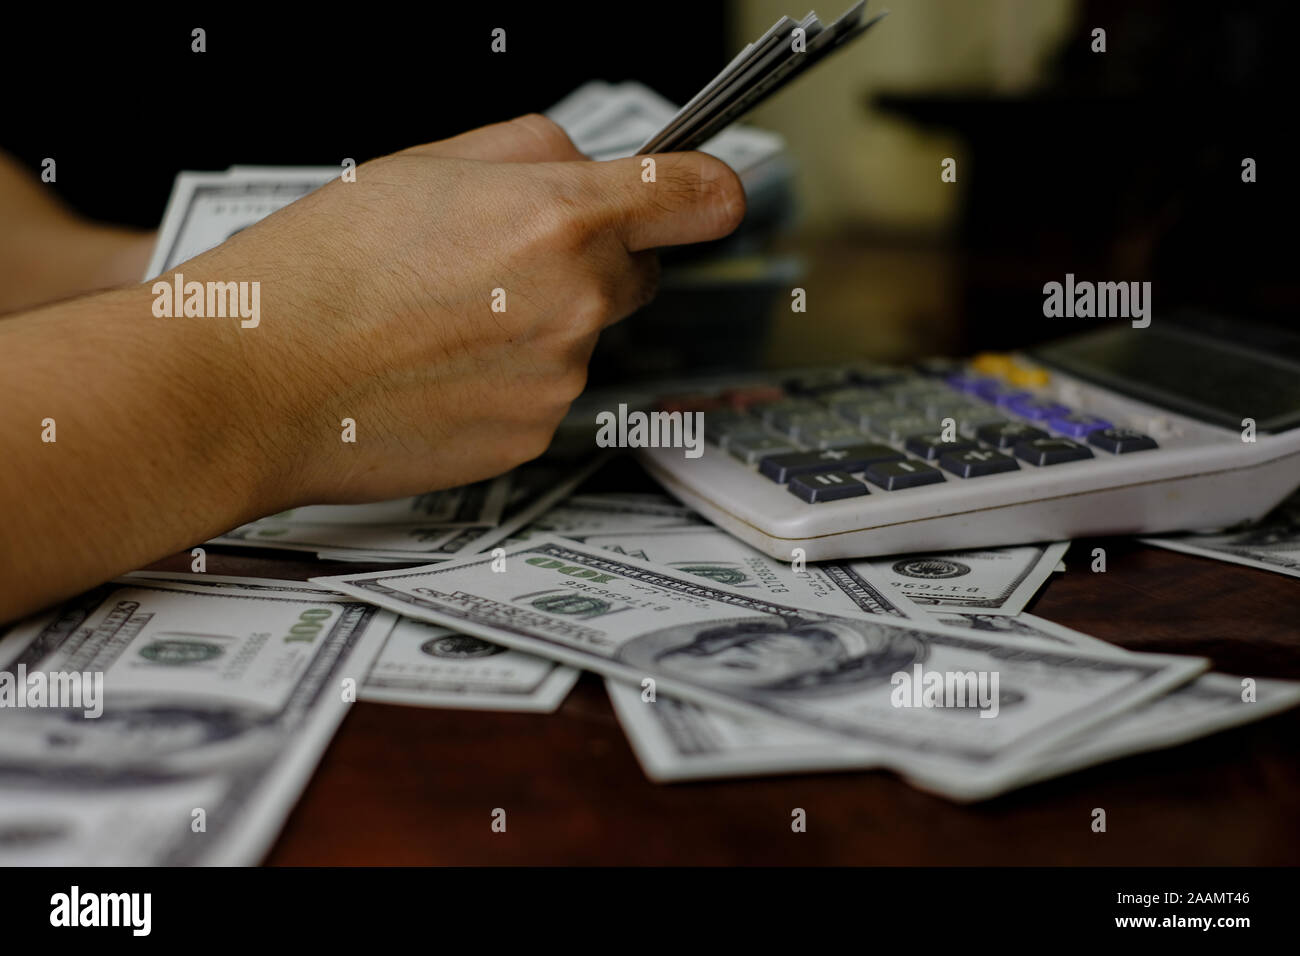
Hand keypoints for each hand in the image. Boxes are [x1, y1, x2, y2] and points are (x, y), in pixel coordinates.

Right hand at [182, 114, 744, 506]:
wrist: (253, 381)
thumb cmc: (319, 270)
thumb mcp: (424, 164)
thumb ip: (529, 152)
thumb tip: (585, 163)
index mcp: (558, 220)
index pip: (696, 198)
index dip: (708, 192)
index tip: (708, 197)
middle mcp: (575, 306)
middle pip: (636, 276)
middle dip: (593, 264)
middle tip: (503, 263)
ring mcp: (554, 382)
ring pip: (579, 342)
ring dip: (534, 328)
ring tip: (437, 323)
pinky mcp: (527, 441)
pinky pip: (540, 398)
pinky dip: (503, 385)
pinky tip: (434, 372)